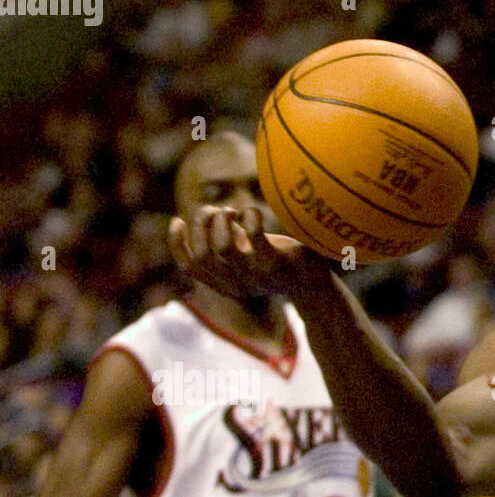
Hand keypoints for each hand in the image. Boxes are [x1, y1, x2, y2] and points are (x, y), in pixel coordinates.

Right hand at [167, 205, 331, 299]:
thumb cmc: (277, 262)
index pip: (189, 267)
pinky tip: (254, 213)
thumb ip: (223, 241)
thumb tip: (204, 216)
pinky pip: (253, 233)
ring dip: (222, 219)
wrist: (316, 282)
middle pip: (201, 254)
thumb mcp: (245, 256)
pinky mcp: (276, 265)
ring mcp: (257, 277)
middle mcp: (238, 285)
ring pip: (221, 245)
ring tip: (234, 212)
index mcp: (225, 285)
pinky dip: (249, 214)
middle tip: (218, 212)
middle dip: (200, 224)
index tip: (178, 220)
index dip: (177, 242)